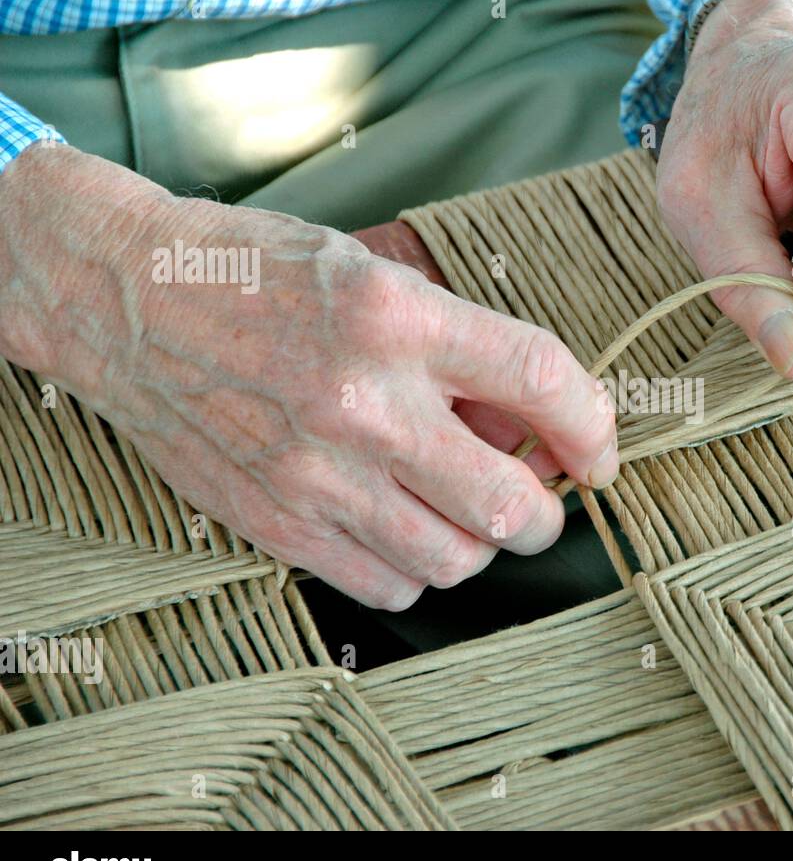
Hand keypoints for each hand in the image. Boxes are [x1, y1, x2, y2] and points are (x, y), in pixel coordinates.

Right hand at [0, 144, 617, 609]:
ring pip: (457, 560)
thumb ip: (460, 350)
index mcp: (397, 317)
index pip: (543, 381)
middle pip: (513, 504)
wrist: (126, 299)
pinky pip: (389, 586)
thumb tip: (529, 425)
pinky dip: (419, 569)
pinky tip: (405, 529)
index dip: (594, 426)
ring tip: (465, 509)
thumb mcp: (374, 275)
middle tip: (541, 494)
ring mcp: (318, 473)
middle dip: (550, 510)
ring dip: (484, 544)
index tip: (599, 450)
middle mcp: (364, 402)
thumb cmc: (259, 273)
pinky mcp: (279, 523)